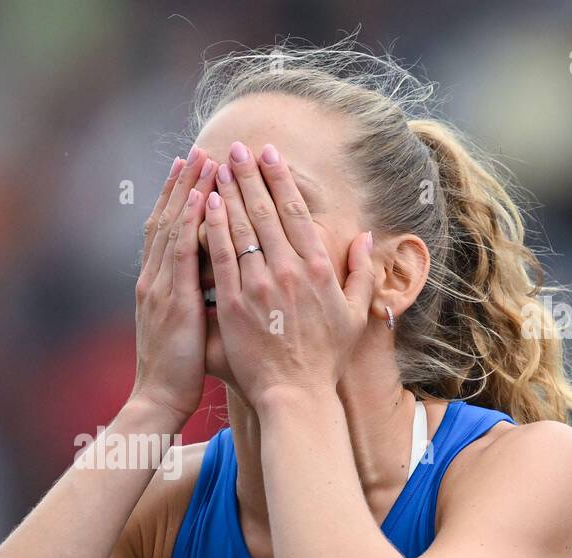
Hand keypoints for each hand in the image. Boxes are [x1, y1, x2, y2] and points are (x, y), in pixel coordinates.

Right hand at [130, 148, 217, 422]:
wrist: (159, 400)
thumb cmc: (177, 373)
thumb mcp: (185, 331)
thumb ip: (196, 304)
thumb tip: (218, 286)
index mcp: (157, 286)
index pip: (166, 233)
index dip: (177, 201)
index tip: (192, 173)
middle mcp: (154, 280)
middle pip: (167, 220)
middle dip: (182, 185)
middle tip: (197, 151)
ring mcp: (160, 287)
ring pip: (173, 228)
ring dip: (188, 191)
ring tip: (203, 160)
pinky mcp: (173, 300)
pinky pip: (182, 252)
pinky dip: (190, 223)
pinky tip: (203, 197)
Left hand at [203, 141, 374, 413]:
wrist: (296, 396)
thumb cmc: (325, 359)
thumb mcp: (354, 315)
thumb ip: (361, 273)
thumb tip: (365, 236)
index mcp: (318, 270)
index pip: (297, 214)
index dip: (281, 180)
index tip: (269, 155)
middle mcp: (289, 272)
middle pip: (266, 213)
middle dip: (250, 176)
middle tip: (237, 147)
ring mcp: (260, 287)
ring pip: (242, 229)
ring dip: (229, 194)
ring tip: (217, 167)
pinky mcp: (233, 305)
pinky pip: (221, 258)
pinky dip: (214, 229)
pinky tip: (206, 205)